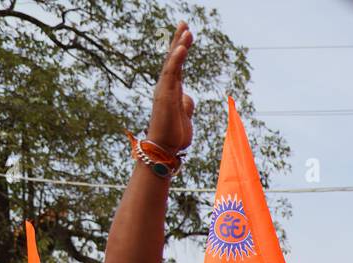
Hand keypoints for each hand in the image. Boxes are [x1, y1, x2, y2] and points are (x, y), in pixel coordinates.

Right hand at [147, 24, 194, 154]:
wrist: (165, 148)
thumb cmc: (174, 135)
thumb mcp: (186, 117)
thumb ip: (186, 105)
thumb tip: (187, 96)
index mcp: (172, 90)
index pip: (177, 65)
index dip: (181, 49)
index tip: (187, 34)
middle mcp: (167, 86)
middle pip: (173, 58)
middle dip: (179, 40)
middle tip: (184, 23)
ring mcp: (165, 89)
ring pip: (173, 62)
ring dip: (180, 45)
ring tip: (186, 29)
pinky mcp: (165, 95)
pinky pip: (171, 73)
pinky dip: (177, 59)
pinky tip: (182, 47)